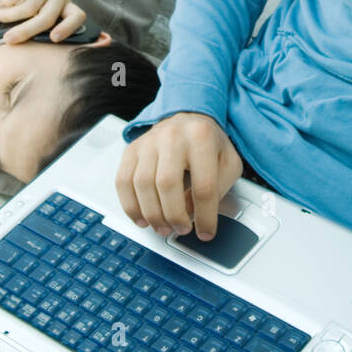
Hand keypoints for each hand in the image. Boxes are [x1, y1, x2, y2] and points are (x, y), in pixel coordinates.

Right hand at [0, 0, 87, 42]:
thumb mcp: (33, 0)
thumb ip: (31, 17)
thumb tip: (16, 38)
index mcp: (63, 0)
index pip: (77, 16)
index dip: (70, 28)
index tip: (53, 38)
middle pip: (47, 18)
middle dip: (26, 32)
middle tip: (7, 39)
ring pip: (29, 7)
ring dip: (9, 15)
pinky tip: (2, 1)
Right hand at [115, 112, 242, 240]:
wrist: (188, 119)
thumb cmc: (209, 143)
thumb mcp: (228, 162)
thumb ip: (216, 188)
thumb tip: (191, 212)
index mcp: (202, 137)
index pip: (203, 186)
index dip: (205, 216)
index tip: (205, 232)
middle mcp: (173, 136)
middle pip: (168, 184)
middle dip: (174, 216)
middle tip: (182, 229)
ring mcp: (149, 142)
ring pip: (143, 185)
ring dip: (152, 214)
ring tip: (163, 227)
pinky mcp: (132, 149)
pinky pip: (123, 182)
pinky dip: (130, 206)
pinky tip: (142, 217)